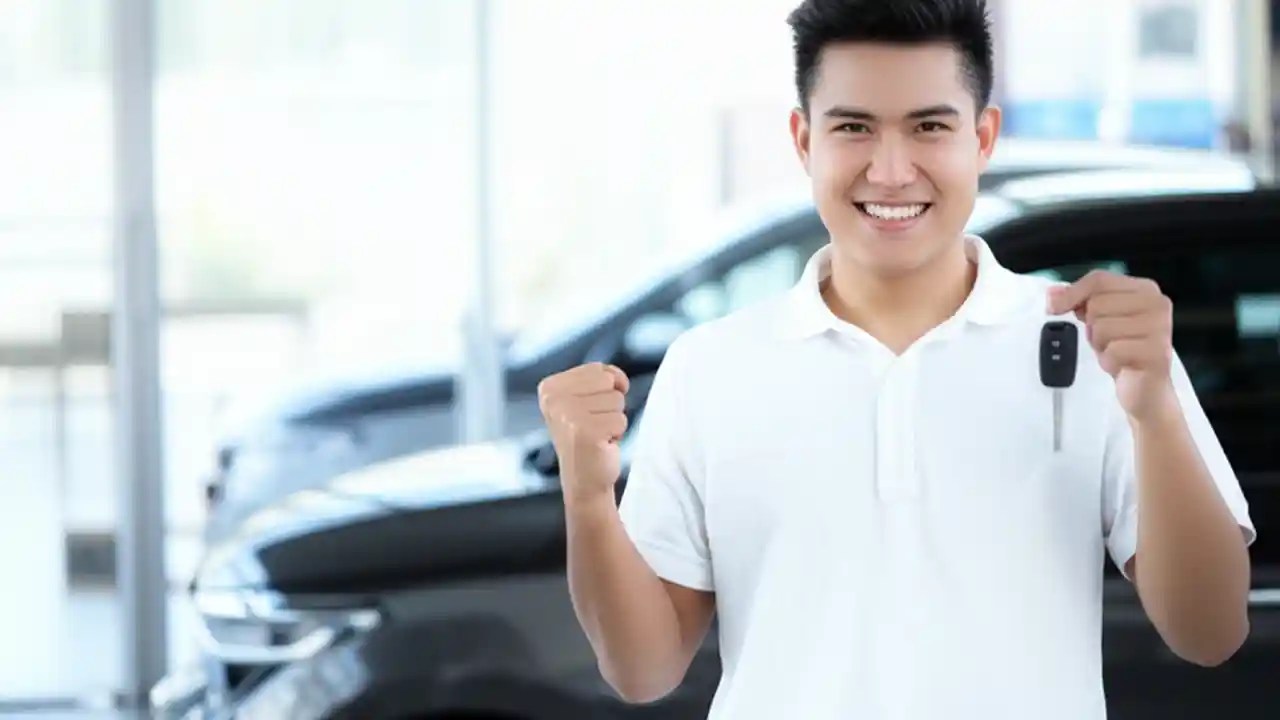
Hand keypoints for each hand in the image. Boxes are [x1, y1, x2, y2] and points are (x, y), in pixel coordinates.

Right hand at [538, 362, 630, 504]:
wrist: (584, 481)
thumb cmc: (589, 436)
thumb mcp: (588, 398)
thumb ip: (602, 376)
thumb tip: (618, 380)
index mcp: (549, 387)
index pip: (597, 369)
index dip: (604, 391)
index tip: (587, 413)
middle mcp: (553, 399)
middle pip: (608, 382)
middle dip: (610, 405)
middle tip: (594, 426)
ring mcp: (567, 415)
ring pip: (617, 400)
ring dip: (613, 420)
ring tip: (596, 435)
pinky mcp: (585, 432)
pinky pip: (621, 420)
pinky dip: (616, 435)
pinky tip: (600, 445)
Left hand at [1047, 270, 1177, 422]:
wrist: (1146, 388)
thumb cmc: (1123, 349)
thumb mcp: (1098, 319)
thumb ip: (1078, 300)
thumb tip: (1052, 293)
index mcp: (1145, 289)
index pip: (1099, 279)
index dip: (1071, 293)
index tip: (1054, 307)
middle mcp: (1158, 304)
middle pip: (1097, 304)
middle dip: (1093, 328)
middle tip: (1109, 341)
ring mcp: (1161, 328)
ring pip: (1102, 327)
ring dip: (1101, 346)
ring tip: (1117, 352)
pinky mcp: (1157, 353)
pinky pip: (1113, 351)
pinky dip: (1109, 361)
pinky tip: (1122, 364)